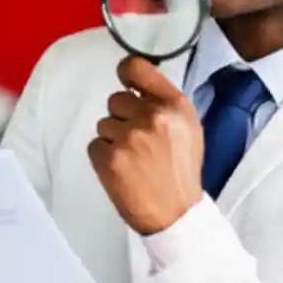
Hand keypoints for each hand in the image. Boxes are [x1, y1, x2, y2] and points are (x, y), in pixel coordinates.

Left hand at [88, 55, 204, 234]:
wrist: (175, 214)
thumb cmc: (180, 173)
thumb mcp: (188, 129)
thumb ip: (164, 104)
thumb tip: (137, 87)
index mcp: (175, 106)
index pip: (138, 68)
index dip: (126, 72)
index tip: (125, 80)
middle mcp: (152, 116)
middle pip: (116, 99)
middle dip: (122, 118)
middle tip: (139, 143)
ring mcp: (129, 137)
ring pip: (104, 124)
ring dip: (113, 140)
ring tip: (134, 161)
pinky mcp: (110, 157)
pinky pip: (94, 145)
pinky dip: (104, 158)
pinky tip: (123, 171)